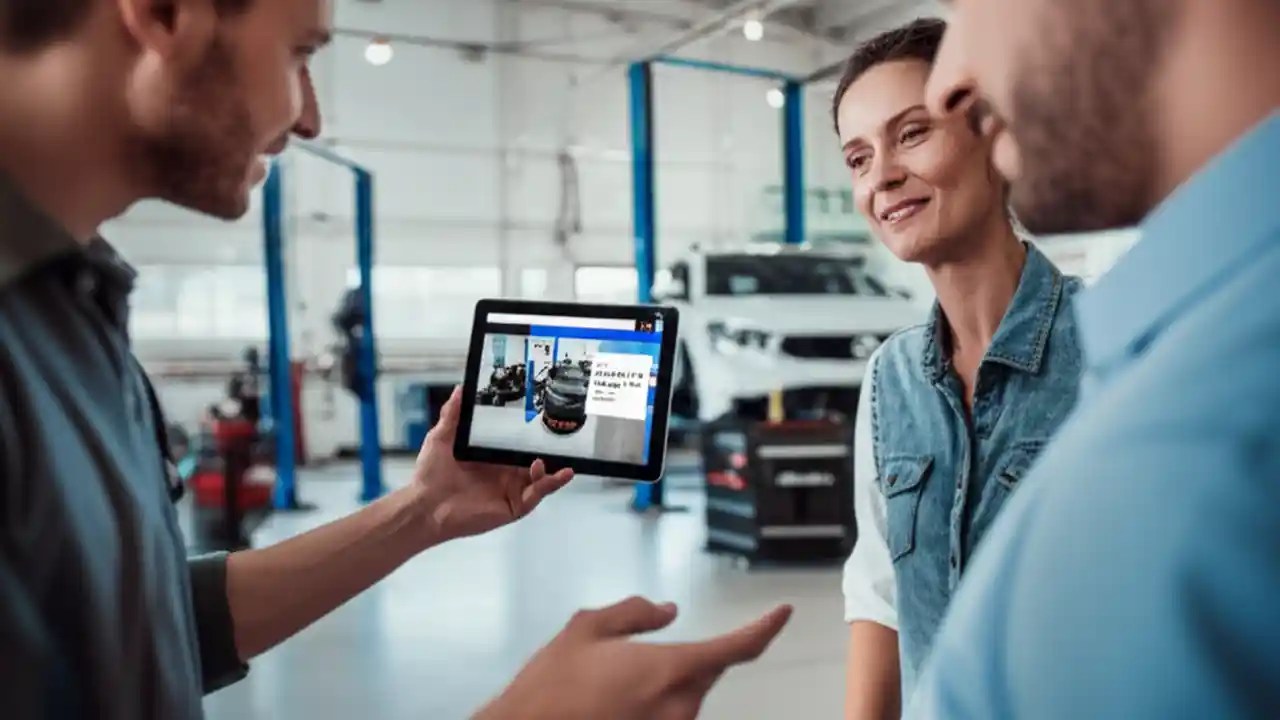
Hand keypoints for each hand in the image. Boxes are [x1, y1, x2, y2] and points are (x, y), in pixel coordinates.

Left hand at [413, 387, 572, 543]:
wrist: (425, 506)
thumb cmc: (430, 475)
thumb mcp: (441, 438)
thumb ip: (453, 415)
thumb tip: (460, 389)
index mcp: (492, 458)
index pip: (517, 444)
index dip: (531, 434)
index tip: (543, 416)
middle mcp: (505, 474)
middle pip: (534, 461)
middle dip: (548, 450)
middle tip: (559, 434)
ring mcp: (510, 491)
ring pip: (540, 479)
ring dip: (550, 468)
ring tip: (553, 458)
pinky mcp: (513, 507)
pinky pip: (535, 496)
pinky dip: (549, 485)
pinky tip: (558, 474)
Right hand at [476, 597, 793, 719]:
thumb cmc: (550, 688)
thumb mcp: (587, 629)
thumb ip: (635, 613)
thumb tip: (667, 611)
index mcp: (671, 669)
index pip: (738, 646)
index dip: (765, 627)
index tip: (781, 612)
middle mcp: (680, 707)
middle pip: (701, 674)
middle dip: (673, 660)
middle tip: (615, 663)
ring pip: (681, 699)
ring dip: (654, 688)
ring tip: (598, 691)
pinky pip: (664, 719)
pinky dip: (644, 708)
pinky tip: (607, 706)